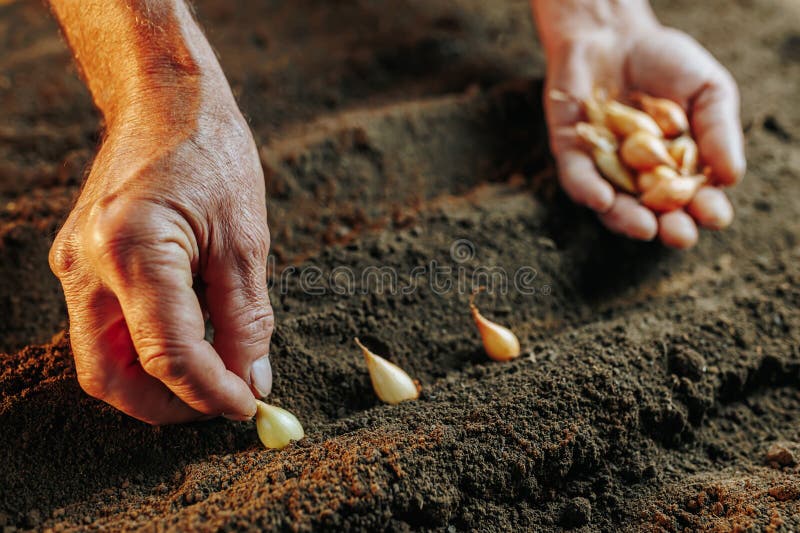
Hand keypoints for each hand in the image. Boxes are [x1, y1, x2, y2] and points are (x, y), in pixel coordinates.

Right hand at [49, 98, 272, 424]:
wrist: (164, 102)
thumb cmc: (211, 154)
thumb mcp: (246, 238)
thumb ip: (247, 317)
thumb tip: (251, 380)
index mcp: (133, 250)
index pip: (167, 355)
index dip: (210, 393)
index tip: (248, 406)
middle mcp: (87, 265)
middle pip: (111, 376)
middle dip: (169, 405)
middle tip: (222, 405)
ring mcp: (73, 266)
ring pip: (101, 361)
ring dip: (154, 384)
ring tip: (211, 378)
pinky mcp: (78, 266)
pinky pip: (103, 332)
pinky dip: (143, 353)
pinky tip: (188, 345)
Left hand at [535, 1, 745, 247]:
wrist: (614, 33)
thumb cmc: (666, 63)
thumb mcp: (708, 90)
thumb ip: (719, 130)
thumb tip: (733, 177)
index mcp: (678, 168)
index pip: (694, 198)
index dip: (705, 210)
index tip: (715, 215)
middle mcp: (640, 177)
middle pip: (654, 213)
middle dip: (669, 228)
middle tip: (681, 235)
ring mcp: (604, 169)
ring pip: (613, 206)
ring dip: (627, 220)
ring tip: (645, 228)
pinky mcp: (571, 154)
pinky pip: (577, 179)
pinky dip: (588, 191)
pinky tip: (602, 200)